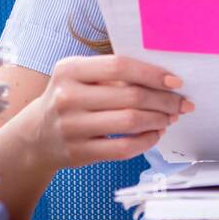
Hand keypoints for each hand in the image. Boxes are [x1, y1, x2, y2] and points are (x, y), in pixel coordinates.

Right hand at [34, 55, 191, 170]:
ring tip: (170, 117)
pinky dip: (146, 141)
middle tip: (181, 103)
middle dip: (164, 100)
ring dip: (158, 120)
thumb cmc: (71, 99)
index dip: (152, 74)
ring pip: (130, 122)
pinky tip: (155, 134)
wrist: (36, 136)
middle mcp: (67, 97)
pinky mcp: (78, 152)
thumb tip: (166, 81)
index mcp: (69, 69)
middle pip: (130, 96)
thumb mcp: (81, 78)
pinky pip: (123, 148)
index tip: (176, 81)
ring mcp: (70, 127)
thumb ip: (115, 74)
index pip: (120, 66)